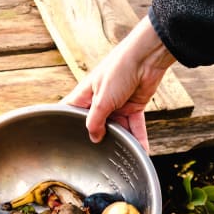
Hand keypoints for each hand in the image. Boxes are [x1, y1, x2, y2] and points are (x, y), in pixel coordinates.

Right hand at [62, 15, 175, 151]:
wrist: (147, 57)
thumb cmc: (119, 70)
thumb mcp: (102, 100)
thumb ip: (95, 122)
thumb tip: (94, 139)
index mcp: (86, 95)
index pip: (72, 112)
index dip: (68, 125)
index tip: (66, 141)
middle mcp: (100, 100)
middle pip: (97, 125)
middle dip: (99, 138)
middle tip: (99, 155)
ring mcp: (117, 104)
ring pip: (118, 128)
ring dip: (122, 140)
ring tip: (123, 155)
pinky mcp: (134, 107)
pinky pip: (135, 126)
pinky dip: (139, 137)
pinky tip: (141, 150)